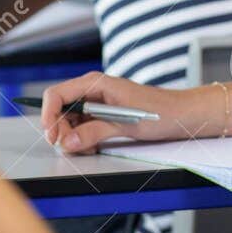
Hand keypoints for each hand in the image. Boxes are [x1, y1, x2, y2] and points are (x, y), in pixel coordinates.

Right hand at [39, 72, 216, 154]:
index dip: (48, 115)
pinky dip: (84, 140)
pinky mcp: (103, 116)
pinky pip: (82, 128)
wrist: (182, 115)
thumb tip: (66, 142)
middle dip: (61, 131)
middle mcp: (93, 91)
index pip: (57, 94)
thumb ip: (94, 131)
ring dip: (73, 138)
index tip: (52, 136)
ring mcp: (97, 104)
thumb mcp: (126, 124)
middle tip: (72, 148)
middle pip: (60, 111)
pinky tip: (95, 146)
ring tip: (90, 148)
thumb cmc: (160, 112)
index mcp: (96, 83)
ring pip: (69, 122)